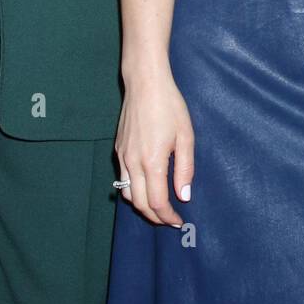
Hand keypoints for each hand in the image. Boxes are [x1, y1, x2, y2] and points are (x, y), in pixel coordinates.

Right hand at [114, 68, 194, 227]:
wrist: (144, 83)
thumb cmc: (169, 106)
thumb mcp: (185, 136)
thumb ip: (185, 169)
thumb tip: (183, 196)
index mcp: (152, 162)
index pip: (157, 202)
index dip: (167, 217)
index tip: (178, 221)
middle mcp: (133, 163)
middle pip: (140, 203)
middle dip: (155, 216)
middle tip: (169, 219)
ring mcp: (122, 156)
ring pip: (127, 193)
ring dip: (142, 205)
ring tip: (158, 206)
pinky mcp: (118, 148)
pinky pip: (122, 178)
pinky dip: (133, 190)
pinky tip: (146, 185)